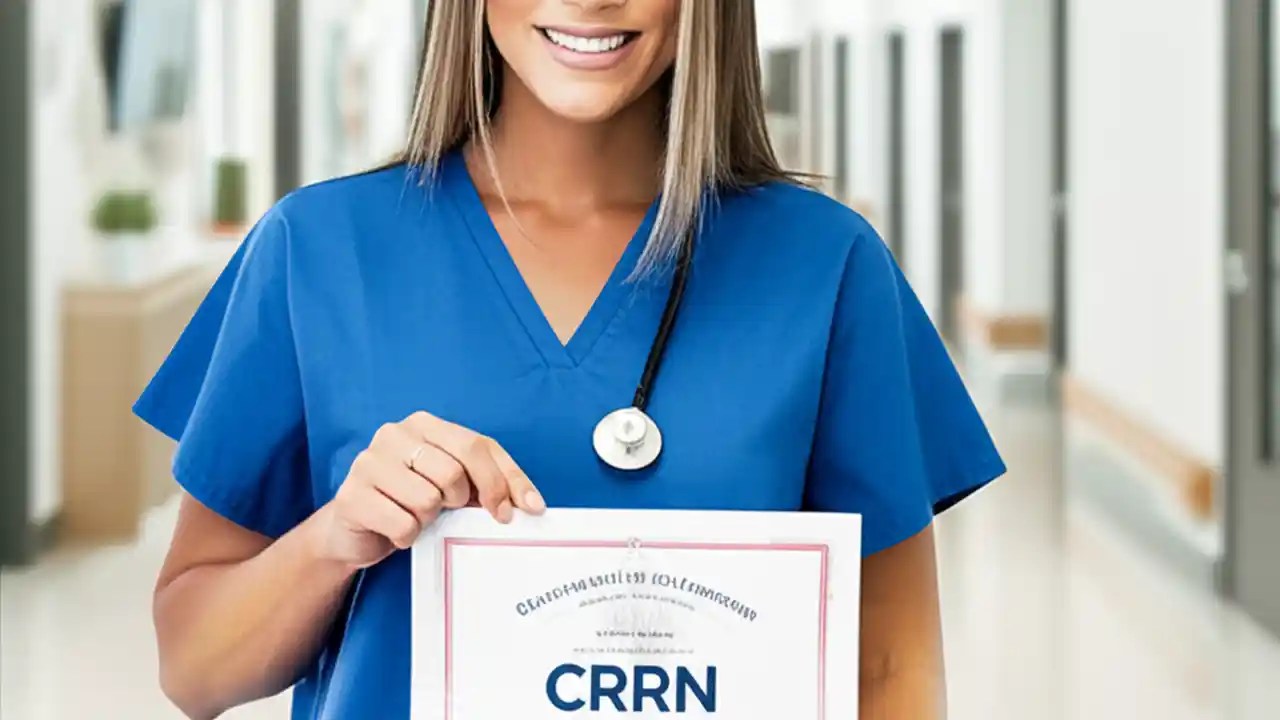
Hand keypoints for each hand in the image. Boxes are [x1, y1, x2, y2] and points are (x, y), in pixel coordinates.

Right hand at [315, 411, 544, 569]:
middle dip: (459, 501)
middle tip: (446, 508)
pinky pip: (403, 525)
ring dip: (429, 520)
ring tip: (415, 516)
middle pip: (453, 473)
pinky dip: (407, 536)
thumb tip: (531, 504)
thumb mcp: (454, 485)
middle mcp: (394, 434)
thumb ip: (490, 483)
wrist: (355, 532)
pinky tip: (397, 530)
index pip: (477, 446)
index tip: (520, 511)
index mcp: (424, 424)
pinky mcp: (352, 496)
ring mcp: (368, 463)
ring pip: (428, 500)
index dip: (503, 481)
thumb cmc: (410, 502)